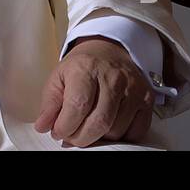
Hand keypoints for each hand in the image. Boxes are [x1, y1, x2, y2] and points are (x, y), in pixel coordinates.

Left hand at [33, 37, 155, 146]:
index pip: (78, 106)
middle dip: (81, 138)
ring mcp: (133, 88)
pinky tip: (108, 127)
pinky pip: (136, 131)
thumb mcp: (58, 78)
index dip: (65, 126)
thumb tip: (43, 126)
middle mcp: (113, 77)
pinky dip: (120, 137)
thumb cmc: (81, 67)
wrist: (108, 52)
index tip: (58, 132)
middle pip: (99, 122)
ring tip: (88, 128)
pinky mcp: (147, 99)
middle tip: (72, 136)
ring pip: (117, 130)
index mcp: (86, 68)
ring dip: (99, 137)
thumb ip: (49, 103)